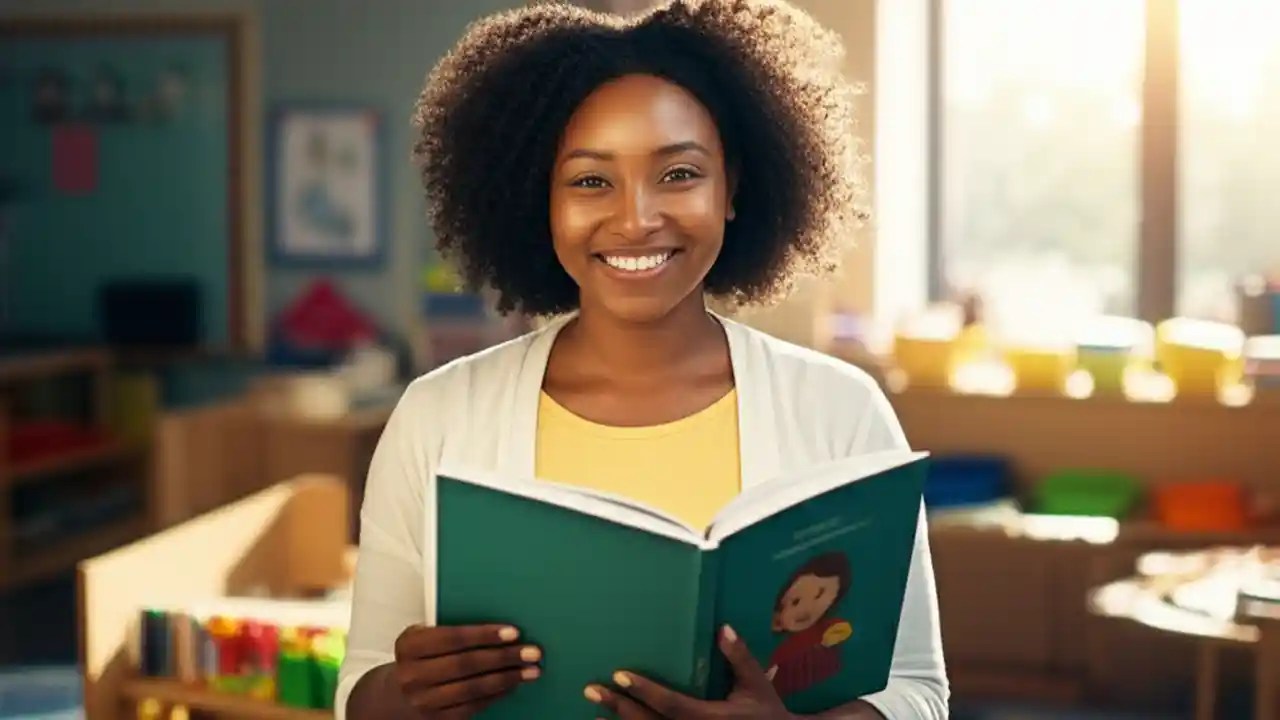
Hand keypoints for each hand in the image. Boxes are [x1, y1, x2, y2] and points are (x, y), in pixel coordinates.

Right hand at [391, 623, 541, 718]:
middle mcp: (413, 675)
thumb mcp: (425, 638)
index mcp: (409, 646)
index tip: (513, 632)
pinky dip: (496, 695)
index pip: (452, 638)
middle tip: (531, 652)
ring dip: (507, 678)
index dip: (484, 635)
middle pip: (466, 664)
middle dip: (504, 657)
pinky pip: (473, 707)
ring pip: (473, 688)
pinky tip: (512, 685)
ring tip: (531, 671)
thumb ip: (452, 631)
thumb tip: (501, 630)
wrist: (398, 693)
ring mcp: (424, 701)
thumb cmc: (421, 658)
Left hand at [584, 625, 792, 718]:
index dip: (644, 691)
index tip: (620, 674)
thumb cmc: (766, 711)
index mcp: (711, 718)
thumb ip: (739, 657)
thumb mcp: (756, 683)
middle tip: (591, 690)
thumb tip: (723, 628)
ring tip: (593, 716)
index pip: (671, 704)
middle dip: (619, 708)